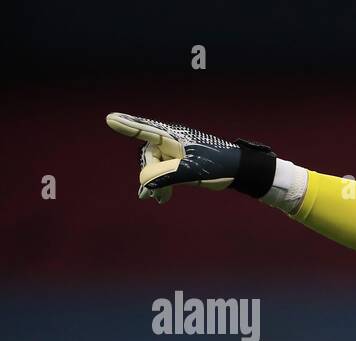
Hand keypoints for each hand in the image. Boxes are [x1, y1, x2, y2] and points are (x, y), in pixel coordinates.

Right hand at [106, 112, 275, 203]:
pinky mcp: (181, 157)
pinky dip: (162, 181)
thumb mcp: (192, 173)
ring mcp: (176, 148)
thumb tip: (145, 182)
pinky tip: (160, 197)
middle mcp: (172, 138)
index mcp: (174, 137)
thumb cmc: (218, 167)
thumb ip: (166, 176)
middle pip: (149, 155)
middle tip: (154, 198)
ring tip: (160, 200)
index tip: (110, 119)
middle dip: (149, 175)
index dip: (127, 126)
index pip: (146, 130)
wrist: (240, 170)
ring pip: (155, 164)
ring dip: (156, 182)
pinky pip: (164, 168)